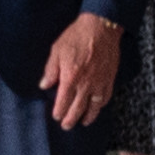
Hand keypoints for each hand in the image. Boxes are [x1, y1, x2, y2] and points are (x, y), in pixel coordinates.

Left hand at [40, 12, 125, 129]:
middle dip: (71, 119)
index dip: (59, 112)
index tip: (56, 117)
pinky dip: (102, 105)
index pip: (63, 102)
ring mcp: (99, 83)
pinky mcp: (110, 79)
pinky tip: (98, 108)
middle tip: (67, 126)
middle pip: (78, 108)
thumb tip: (44, 86)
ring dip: (88, 116)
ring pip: (94, 106)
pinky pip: (106, 97)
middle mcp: (85, 84)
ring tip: (83, 122)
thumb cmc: (76, 37)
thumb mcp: (56, 51)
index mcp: (70, 78)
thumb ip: (50, 70)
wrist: (101, 28)